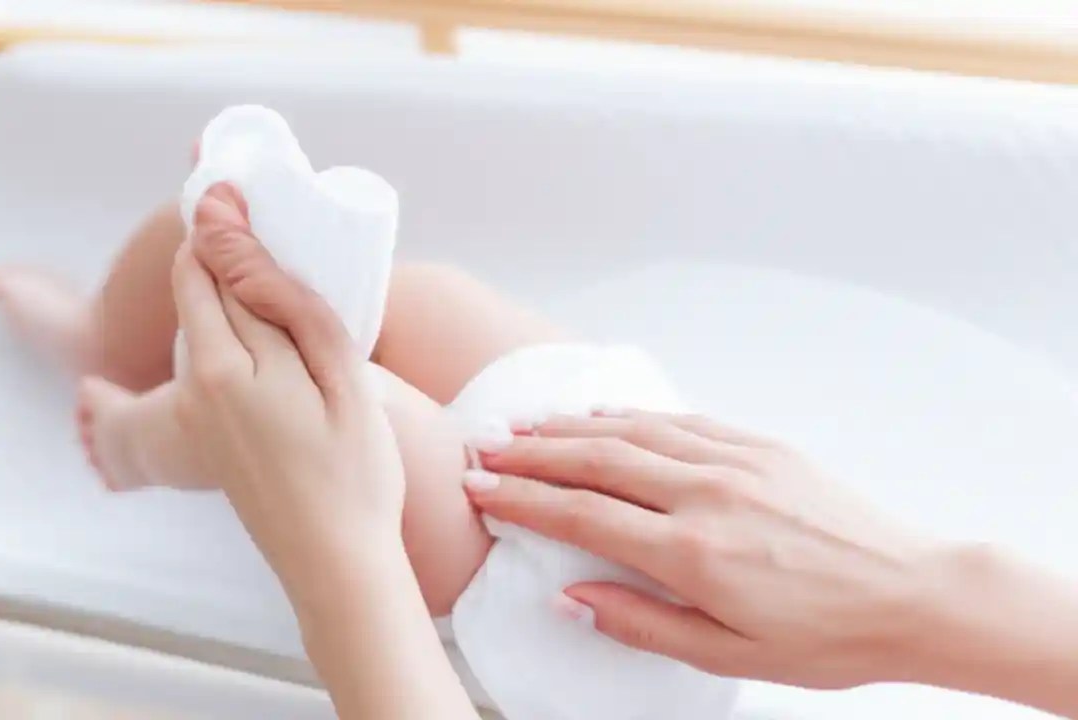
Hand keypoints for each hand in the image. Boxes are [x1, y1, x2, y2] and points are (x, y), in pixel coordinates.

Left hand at [173, 184, 476, 718]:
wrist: (337, 564)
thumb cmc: (355, 476)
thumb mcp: (342, 382)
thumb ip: (290, 311)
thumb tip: (238, 251)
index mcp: (229, 369)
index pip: (208, 270)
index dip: (216, 221)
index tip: (223, 179)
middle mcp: (202, 388)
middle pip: (194, 292)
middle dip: (210, 243)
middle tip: (231, 197)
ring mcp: (202, 417)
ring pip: (200, 326)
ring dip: (218, 283)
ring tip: (250, 248)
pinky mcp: (212, 437)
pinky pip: (209, 361)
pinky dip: (225, 326)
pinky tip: (258, 320)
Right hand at [465, 410, 942, 688]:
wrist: (915, 595)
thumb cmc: (830, 635)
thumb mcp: (729, 654)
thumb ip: (641, 623)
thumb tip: (574, 598)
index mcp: (692, 552)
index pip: (581, 514)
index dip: (521, 498)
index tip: (481, 488)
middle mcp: (706, 494)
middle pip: (594, 460)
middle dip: (530, 452)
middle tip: (486, 449)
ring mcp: (736, 461)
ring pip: (632, 431)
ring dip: (571, 427)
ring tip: (526, 427)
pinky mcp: (761, 446)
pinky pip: (679, 420)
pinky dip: (630, 415)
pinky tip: (603, 416)